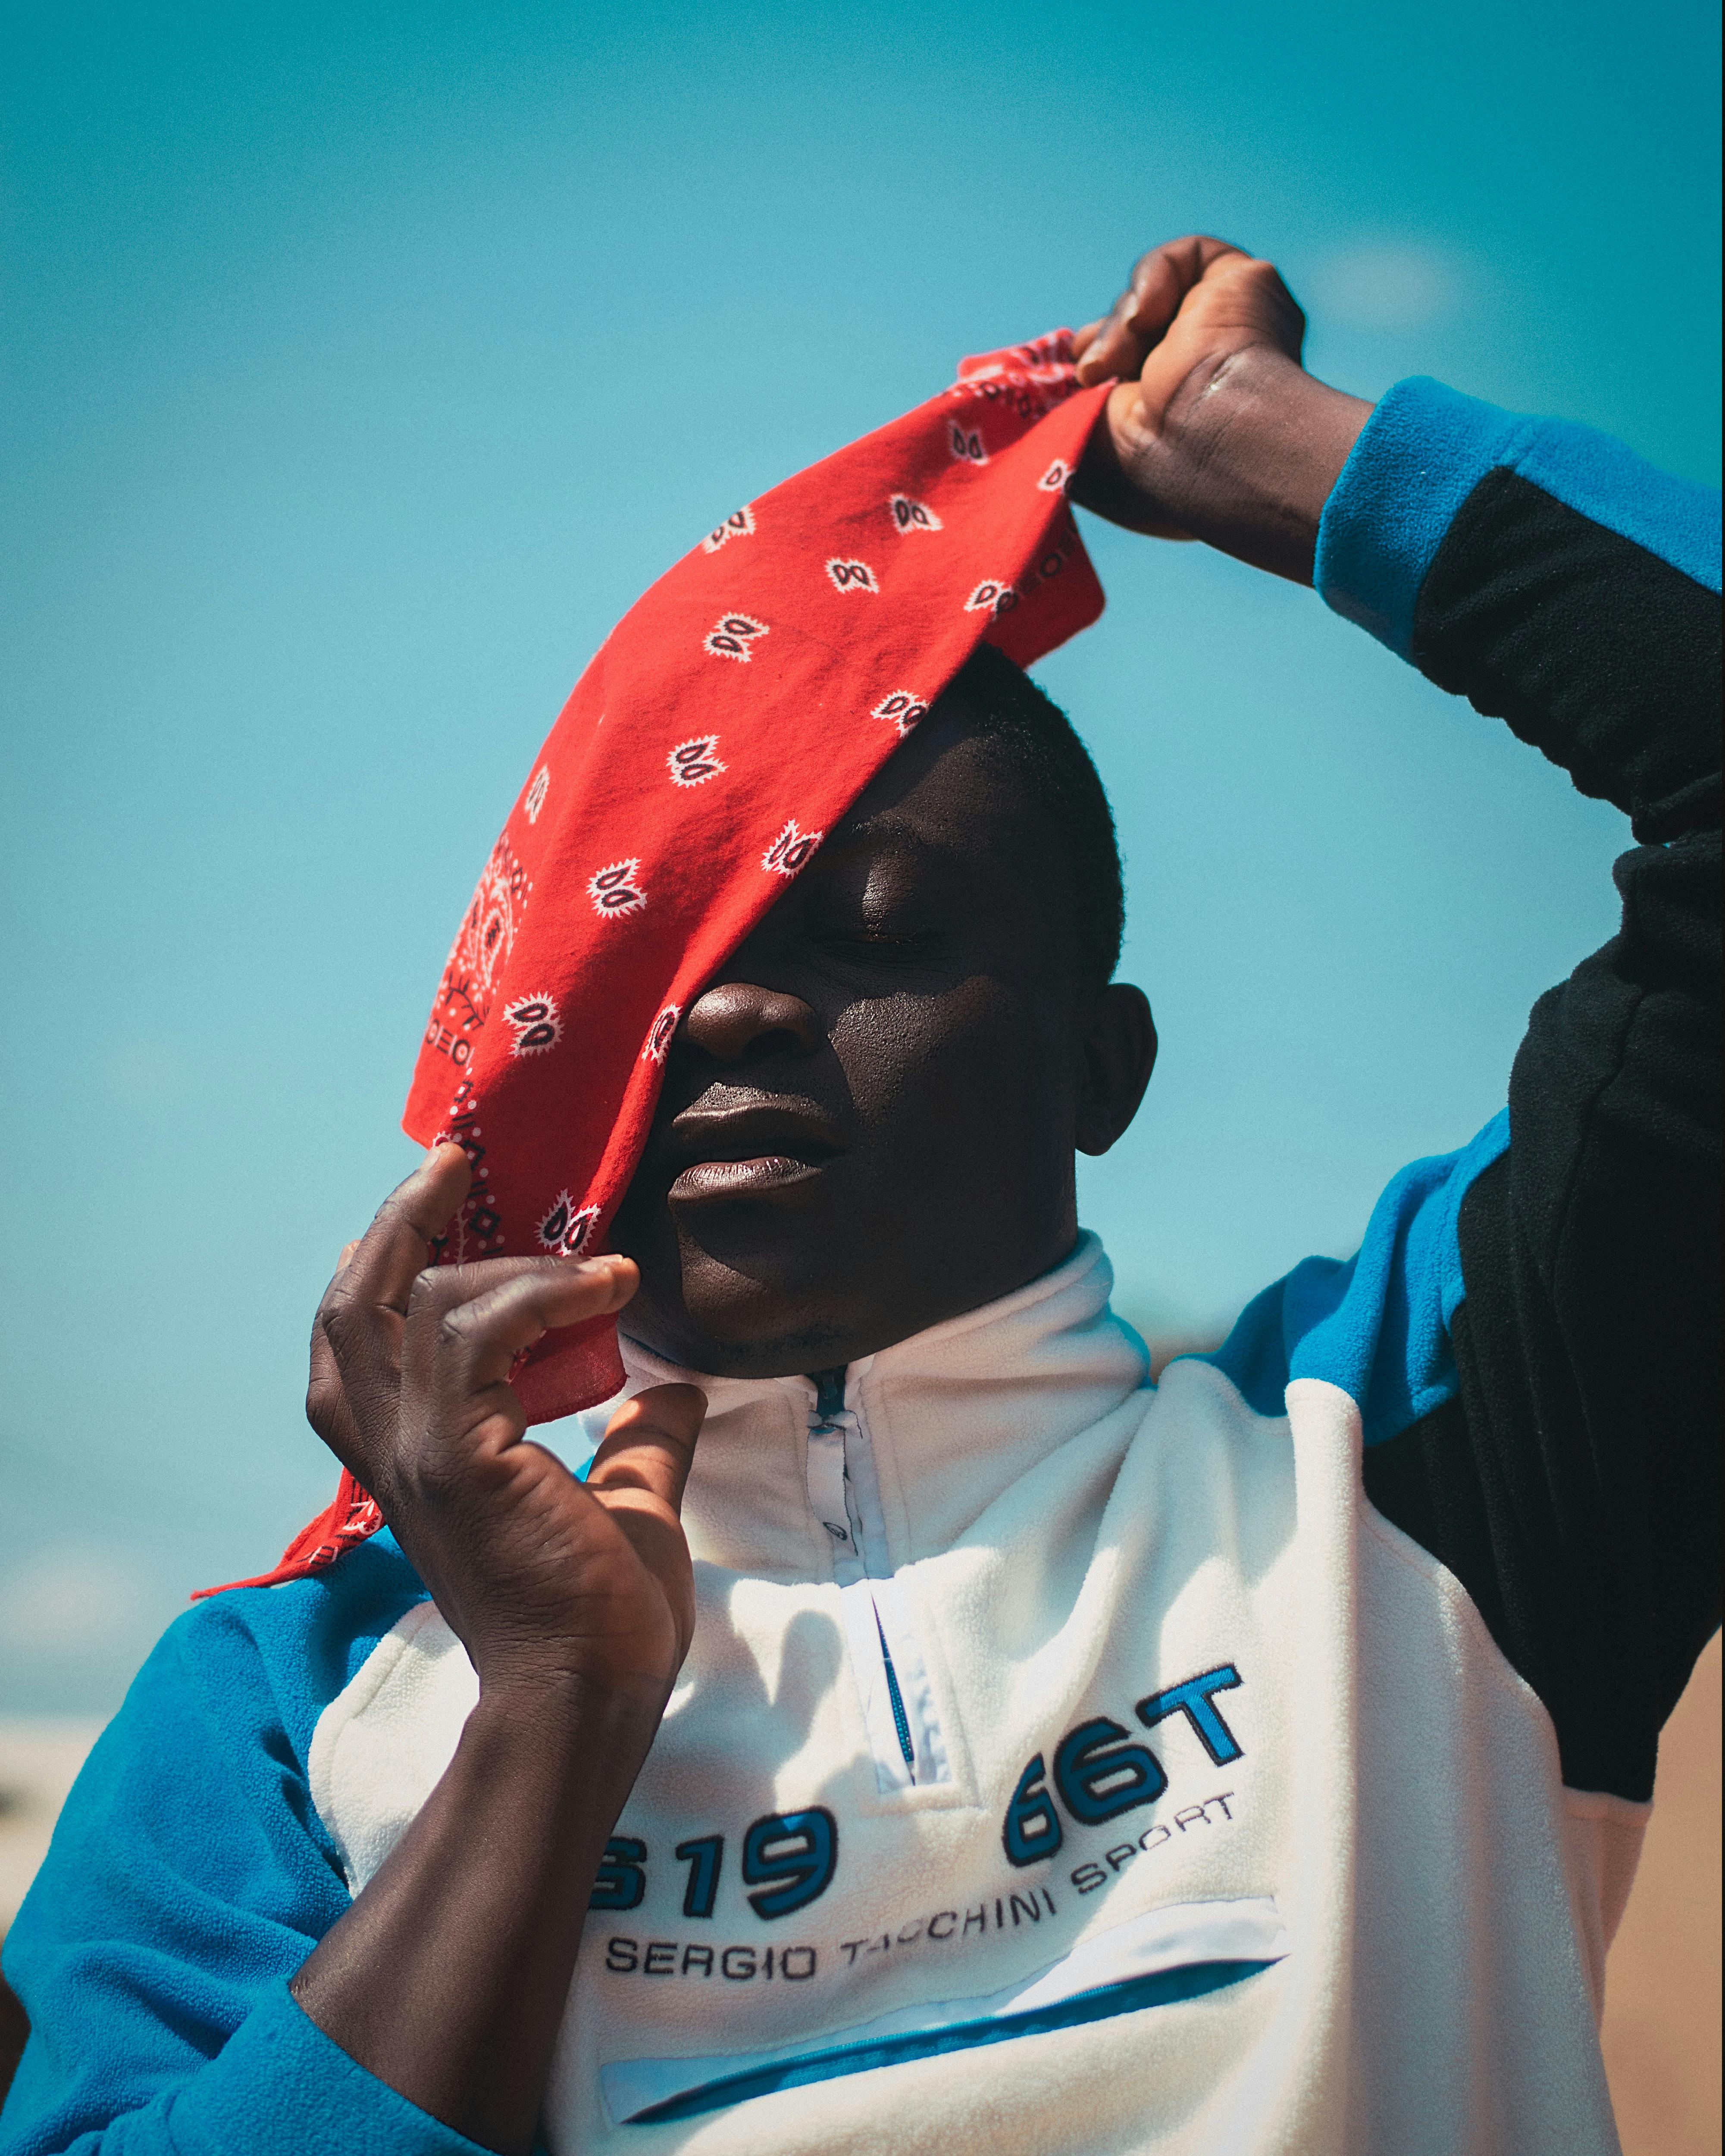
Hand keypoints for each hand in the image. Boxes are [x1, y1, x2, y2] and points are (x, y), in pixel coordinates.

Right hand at [307, 1144, 705, 1710]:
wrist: (591, 1696)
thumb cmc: (601, 1618)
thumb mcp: (625, 1504)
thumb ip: (639, 1441)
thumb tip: (679, 1388)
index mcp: (413, 1459)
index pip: (356, 1340)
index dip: (381, 1263)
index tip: (436, 1204)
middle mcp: (393, 1451)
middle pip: (352, 1304)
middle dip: (396, 1222)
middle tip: (455, 1162)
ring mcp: (418, 1453)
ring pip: (415, 1301)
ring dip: (505, 1258)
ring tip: (592, 1257)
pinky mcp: (458, 1458)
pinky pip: (476, 1331)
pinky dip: (542, 1292)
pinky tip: (608, 1288)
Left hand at [1068, 235, 1370, 580]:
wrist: (1204, 446)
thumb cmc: (1145, 470)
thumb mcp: (1080, 453)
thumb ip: (1052, 422)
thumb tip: (1012, 403)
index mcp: (1180, 419)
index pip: (1131, 370)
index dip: (1096, 360)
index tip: (1077, 373)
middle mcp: (1207, 374)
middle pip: (1134, 332)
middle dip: (1104, 344)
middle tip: (1088, 372)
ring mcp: (1230, 330)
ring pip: (1151, 302)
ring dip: (1120, 325)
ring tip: (1114, 362)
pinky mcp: (1247, 285)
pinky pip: (1187, 256)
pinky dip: (1152, 279)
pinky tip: (1144, 318)